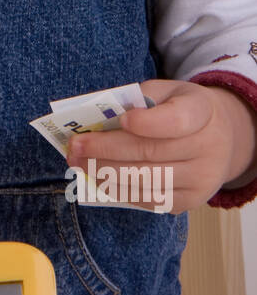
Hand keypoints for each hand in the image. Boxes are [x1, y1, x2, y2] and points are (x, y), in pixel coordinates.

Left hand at [65, 78, 256, 213]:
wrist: (219, 138)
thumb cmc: (179, 109)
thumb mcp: (166, 92)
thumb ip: (137, 100)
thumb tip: (98, 119)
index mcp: (203, 112)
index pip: (177, 120)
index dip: (147, 123)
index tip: (121, 119)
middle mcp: (208, 148)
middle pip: (150, 153)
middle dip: (106, 150)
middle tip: (75, 147)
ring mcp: (201, 179)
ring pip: (145, 181)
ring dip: (105, 174)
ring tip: (78, 164)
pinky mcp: (188, 202)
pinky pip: (147, 200)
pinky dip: (117, 190)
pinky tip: (97, 180)